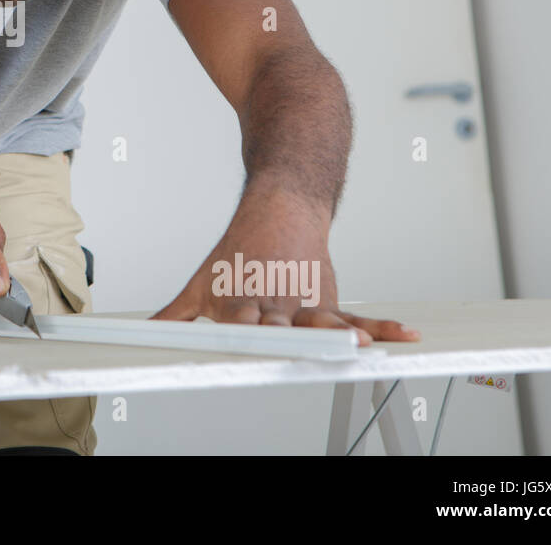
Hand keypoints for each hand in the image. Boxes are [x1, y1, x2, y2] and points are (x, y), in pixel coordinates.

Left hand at [150, 189, 419, 345]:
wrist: (282, 204)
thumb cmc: (241, 250)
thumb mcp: (202, 281)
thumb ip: (178, 314)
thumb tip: (147, 332)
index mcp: (240, 300)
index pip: (238, 323)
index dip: (241, 332)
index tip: (245, 342)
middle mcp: (273, 302)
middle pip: (279, 326)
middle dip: (287, 338)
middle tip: (298, 346)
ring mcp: (303, 301)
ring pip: (321, 322)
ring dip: (338, 333)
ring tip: (356, 342)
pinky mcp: (328, 300)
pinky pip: (358, 318)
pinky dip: (380, 327)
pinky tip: (403, 336)